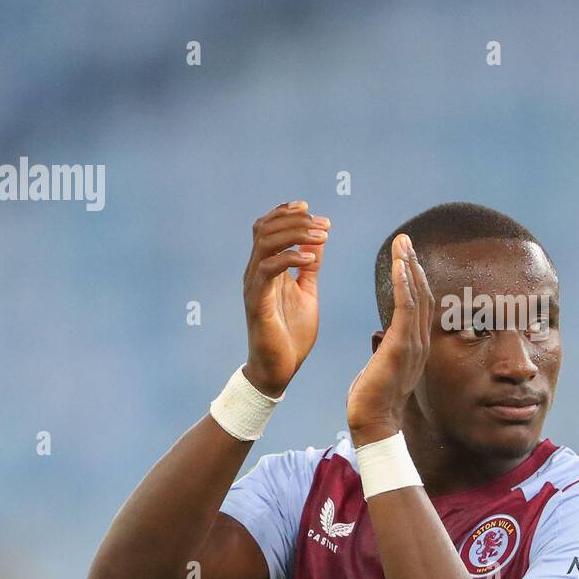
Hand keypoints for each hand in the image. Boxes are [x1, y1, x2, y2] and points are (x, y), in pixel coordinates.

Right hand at [240, 200, 329, 396]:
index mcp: (266, 268)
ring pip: (265, 243)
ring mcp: (254, 286)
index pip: (267, 227)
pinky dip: (290, 258)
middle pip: (264, 228)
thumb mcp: (307, 291)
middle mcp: (255, 272)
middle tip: (324, 224)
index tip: (310, 208)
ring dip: (295, 234)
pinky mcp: (257, 302)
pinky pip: (268, 270)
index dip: (285, 212)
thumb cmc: (291, 334)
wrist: (279, 370)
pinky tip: (311, 259)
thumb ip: (309, 266)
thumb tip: (319, 239)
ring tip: (322, 236)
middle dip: (295, 220)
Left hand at [346, 233, 433, 442]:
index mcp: (415, 345)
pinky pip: (406, 308)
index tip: (405, 256)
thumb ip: (387, 349)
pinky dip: (404, 284)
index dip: (414, 278)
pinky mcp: (402, 346)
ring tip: (402, 243)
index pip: (418, 304)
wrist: (373, 424)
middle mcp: (420, 341)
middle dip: (413, 264)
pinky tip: (400, 265)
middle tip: (404, 240)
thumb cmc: (373, 400)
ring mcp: (414, 344)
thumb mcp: (382, 366)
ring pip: (416, 296)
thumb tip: (382, 338)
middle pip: (422, 293)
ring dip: (409, 266)